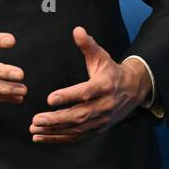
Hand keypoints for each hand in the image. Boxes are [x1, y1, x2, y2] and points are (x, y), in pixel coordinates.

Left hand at [29, 27, 150, 142]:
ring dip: (54, 130)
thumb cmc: (112, 72)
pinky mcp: (98, 129)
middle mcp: (105, 105)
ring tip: (34, 129)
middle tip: (36, 119)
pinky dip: (59, 139)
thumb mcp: (101, 57)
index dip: (68, 96)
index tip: (50, 99)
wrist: (134, 90)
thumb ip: (88, 45)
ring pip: (77, 129)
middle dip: (57, 119)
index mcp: (105, 85)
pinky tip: (41, 137)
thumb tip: (77, 30)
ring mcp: (102, 120)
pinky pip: (77, 137)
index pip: (86, 92)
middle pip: (80, 115)